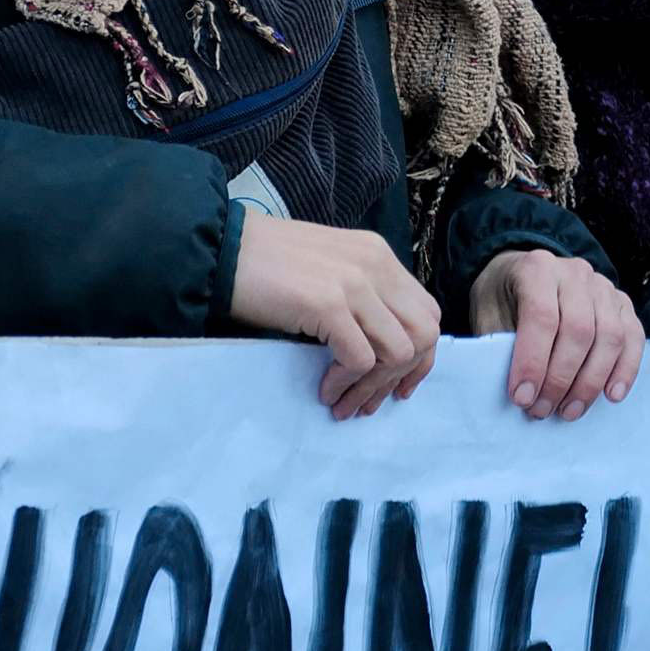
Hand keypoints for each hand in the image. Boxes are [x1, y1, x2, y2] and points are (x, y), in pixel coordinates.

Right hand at [230, 215, 443, 417]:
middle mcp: (375, 265)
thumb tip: (380, 347)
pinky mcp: (328, 302)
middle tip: (369, 401)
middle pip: (423, 334)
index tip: (398, 385)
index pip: (427, 312)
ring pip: (399, 351)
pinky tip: (324, 389)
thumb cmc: (266, 264)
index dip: (421, 356)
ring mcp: (354, 282)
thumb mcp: (330, 269)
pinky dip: (346, 382)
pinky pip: (361, 359)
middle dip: (402, 377)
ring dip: (372, 386)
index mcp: (378, 256)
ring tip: (343, 401)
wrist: (223, 248)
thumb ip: (361, 295)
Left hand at [470, 247, 643, 419]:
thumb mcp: (488, 315)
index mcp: (537, 269)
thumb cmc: (503, 300)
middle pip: (579, 330)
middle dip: (560, 379)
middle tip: (543, 410)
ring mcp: (603, 286)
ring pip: (610, 337)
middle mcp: (575, 272)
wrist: (523, 275)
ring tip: (570, 411)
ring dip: (591, 382)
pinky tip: (611, 395)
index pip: (542, 316)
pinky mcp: (622, 302)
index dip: (533, 362)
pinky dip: (626, 369)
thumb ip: (500, 346)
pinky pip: (633, 337)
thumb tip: (521, 391)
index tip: (522, 397)